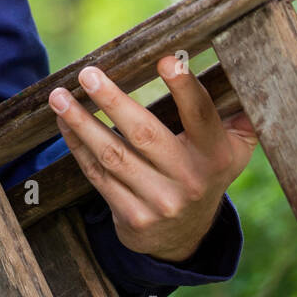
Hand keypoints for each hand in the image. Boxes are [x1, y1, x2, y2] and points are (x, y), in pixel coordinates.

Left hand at [47, 56, 258, 262]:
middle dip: (112, 101)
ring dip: (81, 123)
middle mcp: (189, 180)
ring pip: (113, 155)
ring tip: (59, 96)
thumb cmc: (203, 170)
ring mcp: (159, 202)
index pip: (200, 116)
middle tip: (88, 74)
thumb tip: (236, 69)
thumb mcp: (230, 150)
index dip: (185, 88)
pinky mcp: (132, 217)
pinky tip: (63, 121)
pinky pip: (97, 175)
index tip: (166, 59)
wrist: (184, 237)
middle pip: (144, 134)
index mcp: (214, 156)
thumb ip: (235, 115)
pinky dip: (76, 145)